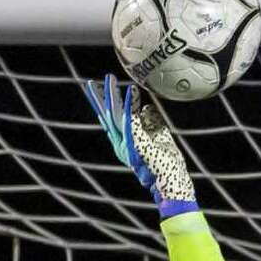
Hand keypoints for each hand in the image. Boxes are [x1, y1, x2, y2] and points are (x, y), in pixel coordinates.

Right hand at [82, 75, 196, 218]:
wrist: (171, 182)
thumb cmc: (166, 163)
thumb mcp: (157, 137)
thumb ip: (150, 122)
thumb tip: (146, 107)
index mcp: (124, 145)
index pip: (111, 122)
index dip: (103, 106)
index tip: (96, 91)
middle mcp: (122, 145)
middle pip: (107, 117)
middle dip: (98, 99)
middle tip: (89, 83)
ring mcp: (127, 144)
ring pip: (114, 115)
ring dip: (111, 95)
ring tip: (108, 78)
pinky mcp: (136, 143)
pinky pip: (131, 120)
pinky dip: (130, 104)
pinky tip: (130, 90)